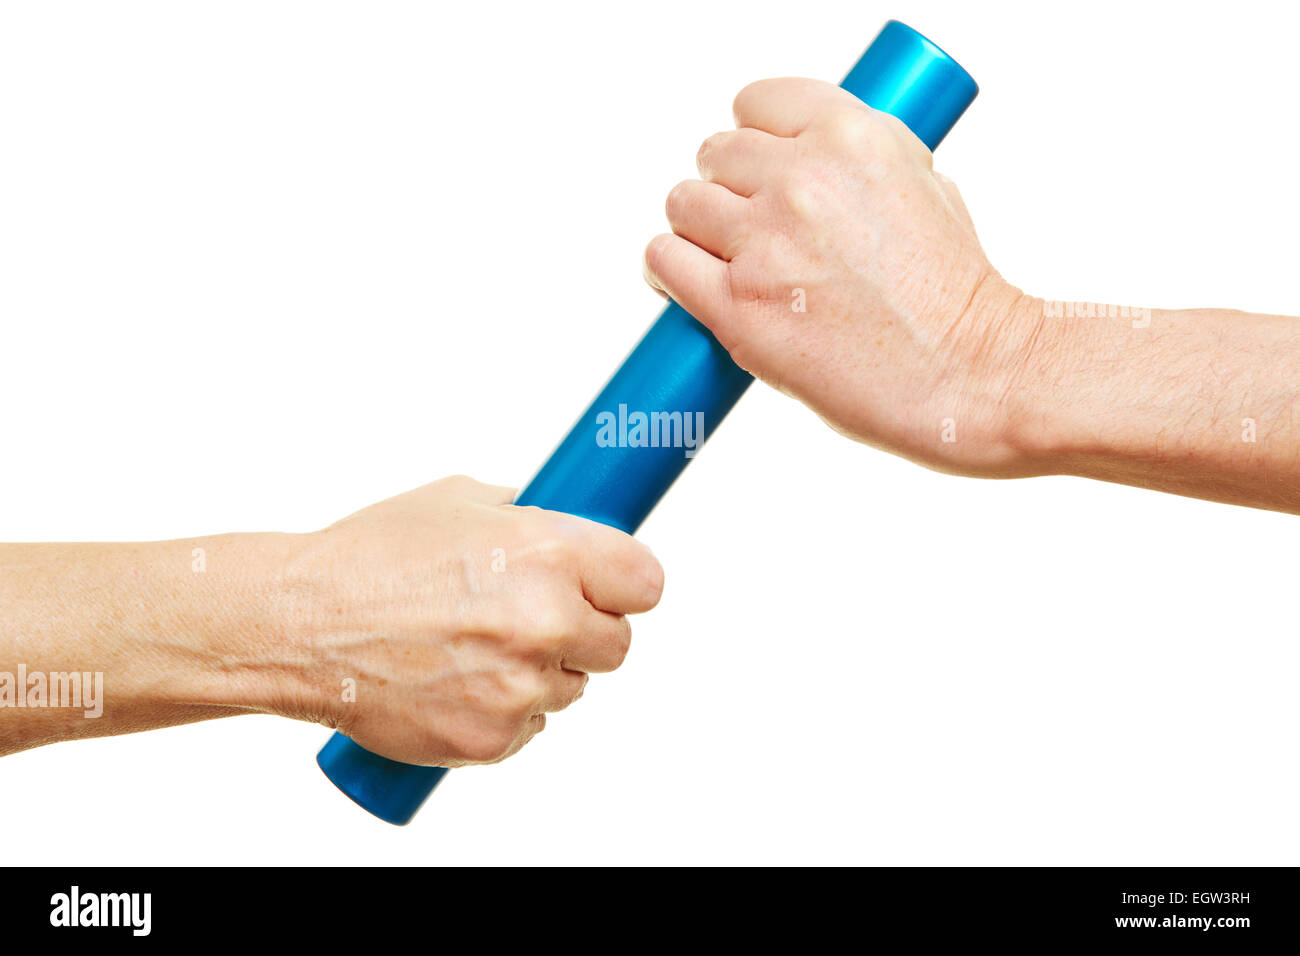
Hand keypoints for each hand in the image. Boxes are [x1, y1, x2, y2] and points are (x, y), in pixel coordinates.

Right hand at [279, 476, 663, 765]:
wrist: (300, 625)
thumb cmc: (373, 555)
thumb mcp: (458, 502)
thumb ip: (527, 516)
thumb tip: (575, 521)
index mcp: (550, 552)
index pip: (646, 582)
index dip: (625, 585)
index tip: (609, 587)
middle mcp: (547, 621)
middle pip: (618, 644)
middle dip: (583, 632)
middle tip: (533, 619)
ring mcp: (520, 687)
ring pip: (572, 688)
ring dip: (541, 674)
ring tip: (475, 648)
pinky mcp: (492, 738)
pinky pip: (530, 729)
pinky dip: (504, 714)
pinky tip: (456, 684)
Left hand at [643, 78, 1044, 476]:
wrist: (969, 373)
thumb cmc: (954, 293)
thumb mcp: (925, 184)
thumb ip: (857, 160)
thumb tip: (804, 157)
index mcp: (850, 136)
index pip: (756, 103)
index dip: (756, 138)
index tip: (763, 167)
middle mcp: (800, 181)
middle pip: (714, 155)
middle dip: (728, 187)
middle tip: (752, 228)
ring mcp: (763, 245)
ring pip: (682, 204)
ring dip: (697, 230)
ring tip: (727, 260)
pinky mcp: (736, 308)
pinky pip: (664, 261)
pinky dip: (669, 270)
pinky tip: (692, 283)